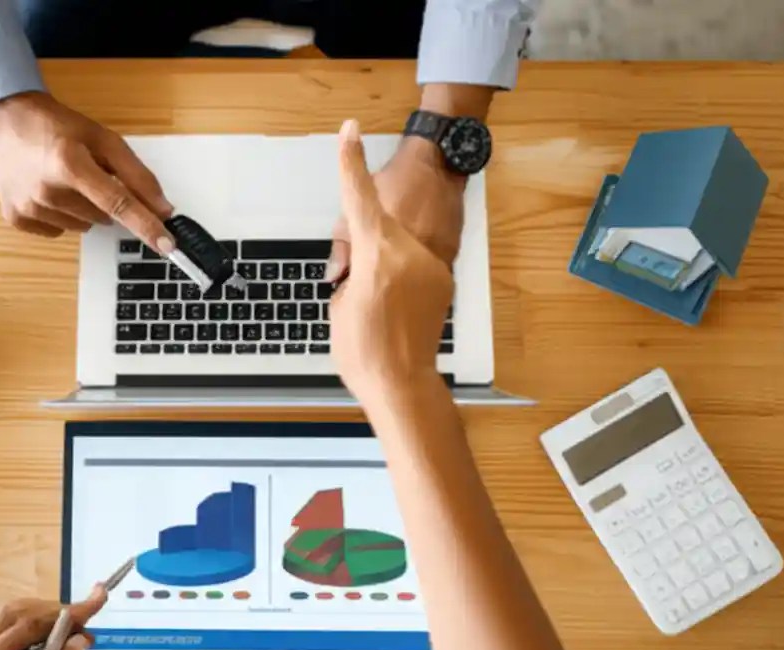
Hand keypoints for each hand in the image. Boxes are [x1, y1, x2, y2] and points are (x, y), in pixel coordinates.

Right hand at [0, 92, 174, 251]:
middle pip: (103, 216)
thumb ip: (136, 174)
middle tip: (87, 173)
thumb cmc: (58, 128)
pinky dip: (62, 215)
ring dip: (84, 208)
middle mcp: (47, 190)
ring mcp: (30, 208)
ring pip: (82, 226)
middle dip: (105, 200)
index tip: (167, 245)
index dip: (146, 224)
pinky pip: (59, 231)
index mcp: (71, 164)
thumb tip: (162, 208)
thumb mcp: (103, 139)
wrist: (8, 121)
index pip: (118, 203)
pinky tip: (49, 191)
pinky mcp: (17, 218)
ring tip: (65, 179)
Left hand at [0, 585, 107, 649]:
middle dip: (53, 610)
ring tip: (74, 626)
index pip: (26, 625)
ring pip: (12, 618)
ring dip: (45, 617)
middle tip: (83, 615)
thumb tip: (79, 639)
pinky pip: (10, 632)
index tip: (93, 603)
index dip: (63, 613)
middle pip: (15, 614)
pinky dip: (36, 629)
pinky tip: (56, 635)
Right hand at [329, 119, 452, 408]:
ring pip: (397, 249)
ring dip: (383, 270)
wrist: (403, 385)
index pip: (357, 196)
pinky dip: (400, 282)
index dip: (349, 161)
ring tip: (376, 310)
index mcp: (376, 253)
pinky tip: (394, 312)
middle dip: (361, 251)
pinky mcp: (442, 282)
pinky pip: (414, 267)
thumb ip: (350, 274)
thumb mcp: (341, 307)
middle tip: (354, 291)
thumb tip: (355, 269)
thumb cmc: (365, 353)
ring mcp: (430, 266)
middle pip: (377, 229)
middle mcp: (407, 252)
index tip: (348, 130)